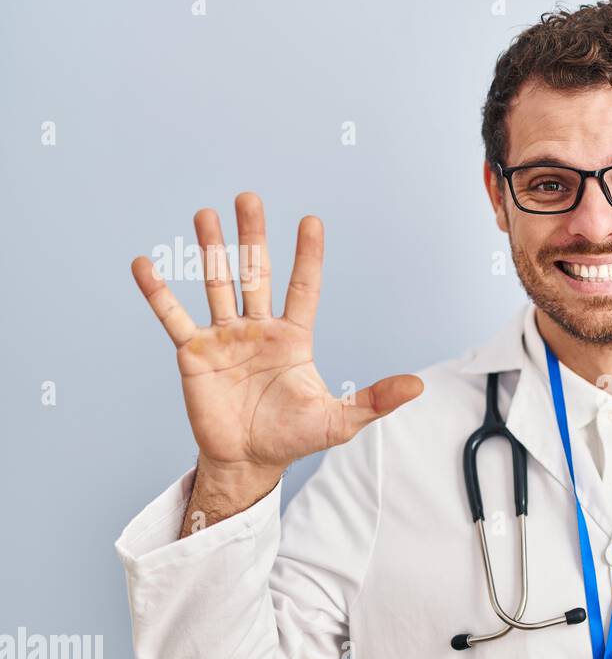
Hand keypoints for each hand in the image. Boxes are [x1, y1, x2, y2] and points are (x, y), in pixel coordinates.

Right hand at [131, 192, 422, 494]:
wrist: (248, 461)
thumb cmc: (293, 437)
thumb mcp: (340, 421)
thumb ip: (375, 400)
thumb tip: (418, 386)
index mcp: (293, 338)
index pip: (303, 288)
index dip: (307, 256)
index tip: (311, 222)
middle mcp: (258, 329)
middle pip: (256, 273)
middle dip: (252, 236)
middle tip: (249, 197)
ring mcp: (224, 337)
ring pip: (216, 284)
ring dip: (210, 248)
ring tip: (205, 214)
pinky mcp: (194, 353)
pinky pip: (173, 317)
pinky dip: (158, 292)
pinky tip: (145, 265)